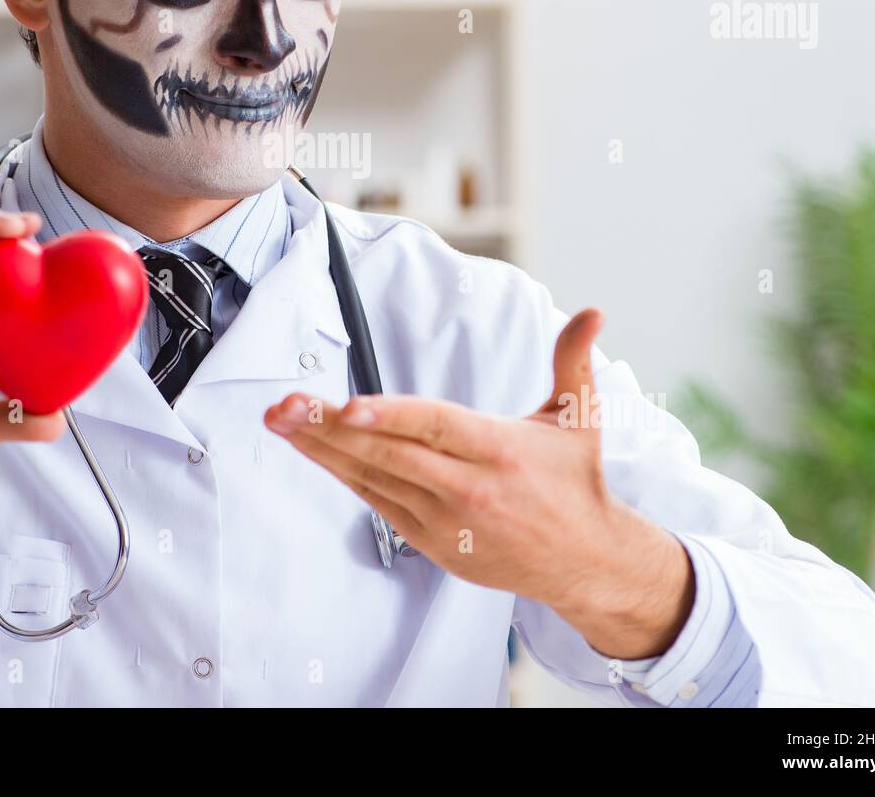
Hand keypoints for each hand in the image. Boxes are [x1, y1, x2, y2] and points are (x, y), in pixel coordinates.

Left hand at [263, 308, 694, 659]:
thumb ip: (574, 359)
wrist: (584, 561)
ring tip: (281, 420)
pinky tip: (312, 449)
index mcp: (500, 451)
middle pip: (389, 453)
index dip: (391, 416)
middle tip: (284, 406)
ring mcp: (444, 520)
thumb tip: (593, 313)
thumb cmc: (575, 480)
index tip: (348, 405)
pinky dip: (342, 473)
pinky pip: (375, 500)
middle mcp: (468, 488)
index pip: (437, 427)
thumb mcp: (580, 417)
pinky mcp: (429, 541)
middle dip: (330, 428)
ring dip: (322, 448)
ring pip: (372, 478)